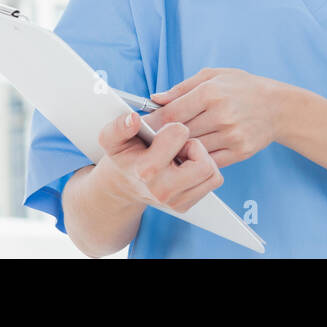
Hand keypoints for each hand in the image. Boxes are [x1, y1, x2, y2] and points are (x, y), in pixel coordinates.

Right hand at [93, 112, 221, 213]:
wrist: (123, 185)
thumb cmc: (124, 157)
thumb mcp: (113, 139)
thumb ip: (119, 126)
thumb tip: (133, 119)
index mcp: (146, 170)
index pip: (180, 135)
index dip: (175, 129)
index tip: (163, 134)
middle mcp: (162, 191)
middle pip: (203, 163)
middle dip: (194, 147)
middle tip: (178, 147)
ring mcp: (175, 202)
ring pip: (212, 173)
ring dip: (202, 159)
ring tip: (182, 157)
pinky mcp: (185, 206)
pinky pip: (212, 181)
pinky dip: (205, 170)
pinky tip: (187, 167)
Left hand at [147, 68, 286, 167]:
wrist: (277, 106)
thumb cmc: (243, 87)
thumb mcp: (213, 76)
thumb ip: (182, 88)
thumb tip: (155, 99)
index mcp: (211, 92)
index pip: (171, 113)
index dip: (152, 122)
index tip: (141, 127)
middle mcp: (221, 114)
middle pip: (179, 133)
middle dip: (161, 138)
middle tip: (148, 141)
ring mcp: (231, 135)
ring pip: (192, 149)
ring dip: (177, 151)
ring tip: (168, 148)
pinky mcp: (239, 152)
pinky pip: (209, 161)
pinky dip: (196, 160)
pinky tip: (190, 155)